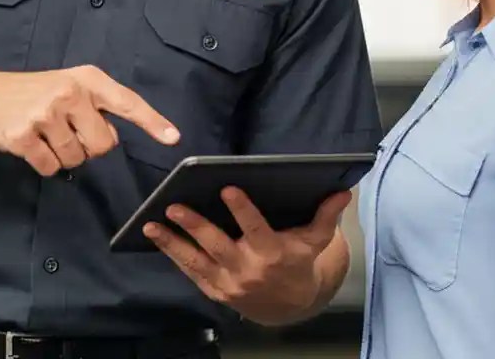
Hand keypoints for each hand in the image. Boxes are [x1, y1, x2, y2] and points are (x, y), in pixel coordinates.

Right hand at [0, 65, 178, 175]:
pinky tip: (30, 143)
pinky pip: (50, 167)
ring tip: (45, 134)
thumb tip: (113, 138)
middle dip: (88, 147)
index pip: (127, 102)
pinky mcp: (23, 134)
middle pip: (104, 145)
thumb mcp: (69, 86)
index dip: (152, 122)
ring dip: (63, 156)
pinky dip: (43, 163)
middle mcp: (70, 92)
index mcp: (87, 79)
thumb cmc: (34, 93)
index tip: (173, 138)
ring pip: (77, 159)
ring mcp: (45, 113)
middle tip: (66, 131)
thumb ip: (96, 107)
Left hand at [144, 186, 351, 325]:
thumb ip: (325, 216)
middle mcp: (247, 269)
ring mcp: (228, 282)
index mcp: (272, 253)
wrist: (289, 306)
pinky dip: (173, 255)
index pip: (255, 228)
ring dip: (172, 241)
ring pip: (195, 260)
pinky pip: (190, 271)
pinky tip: (157, 237)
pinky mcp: (214, 291)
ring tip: (151, 224)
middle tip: (174, 206)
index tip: (228, 188)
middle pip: (217, 244)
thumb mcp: (315, 241)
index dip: (242, 209)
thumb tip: (342, 192)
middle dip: (195, 225)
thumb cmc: (298, 263)